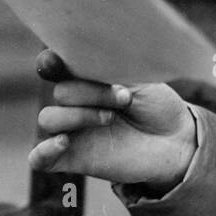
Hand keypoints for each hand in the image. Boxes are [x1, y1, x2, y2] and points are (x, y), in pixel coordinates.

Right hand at [28, 50, 197, 194]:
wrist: (176, 140)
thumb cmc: (157, 105)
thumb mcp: (135, 77)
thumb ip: (103, 68)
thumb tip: (72, 56)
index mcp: (86, 79)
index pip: (55, 66)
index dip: (50, 62)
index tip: (56, 62)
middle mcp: (76, 104)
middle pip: (60, 92)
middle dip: (91, 92)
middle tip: (125, 99)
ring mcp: (73, 132)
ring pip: (48, 119)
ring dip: (78, 115)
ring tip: (110, 118)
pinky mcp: (74, 159)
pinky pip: (39, 159)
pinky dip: (43, 150)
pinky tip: (65, 142)